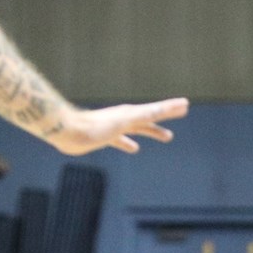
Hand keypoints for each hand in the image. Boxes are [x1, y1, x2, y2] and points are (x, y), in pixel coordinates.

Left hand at [51, 98, 189, 154]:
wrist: (67, 131)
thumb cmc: (97, 125)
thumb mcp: (128, 119)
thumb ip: (151, 113)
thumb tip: (176, 104)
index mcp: (130, 113)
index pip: (156, 110)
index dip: (170, 108)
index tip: (184, 105)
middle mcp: (123, 117)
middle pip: (149, 119)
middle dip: (166, 120)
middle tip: (183, 119)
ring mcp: (113, 127)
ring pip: (137, 129)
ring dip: (151, 131)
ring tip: (165, 137)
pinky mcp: (103, 137)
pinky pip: (121, 140)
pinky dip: (129, 143)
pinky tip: (132, 148)